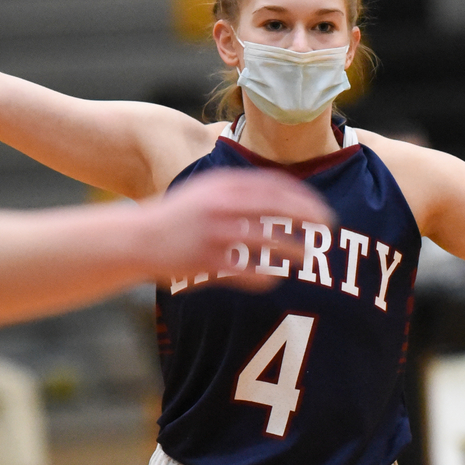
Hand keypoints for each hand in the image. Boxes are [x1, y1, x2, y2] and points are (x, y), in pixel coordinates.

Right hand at [142, 169, 334, 291]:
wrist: (136, 238)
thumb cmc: (176, 217)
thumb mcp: (204, 190)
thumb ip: (235, 189)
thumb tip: (273, 193)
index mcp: (223, 184)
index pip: (274, 184)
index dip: (302, 196)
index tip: (320, 207)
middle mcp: (222, 205)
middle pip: (277, 207)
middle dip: (307, 216)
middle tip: (328, 227)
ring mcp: (215, 233)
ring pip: (266, 240)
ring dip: (292, 249)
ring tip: (307, 258)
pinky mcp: (207, 261)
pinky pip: (246, 270)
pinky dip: (264, 275)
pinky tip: (274, 279)